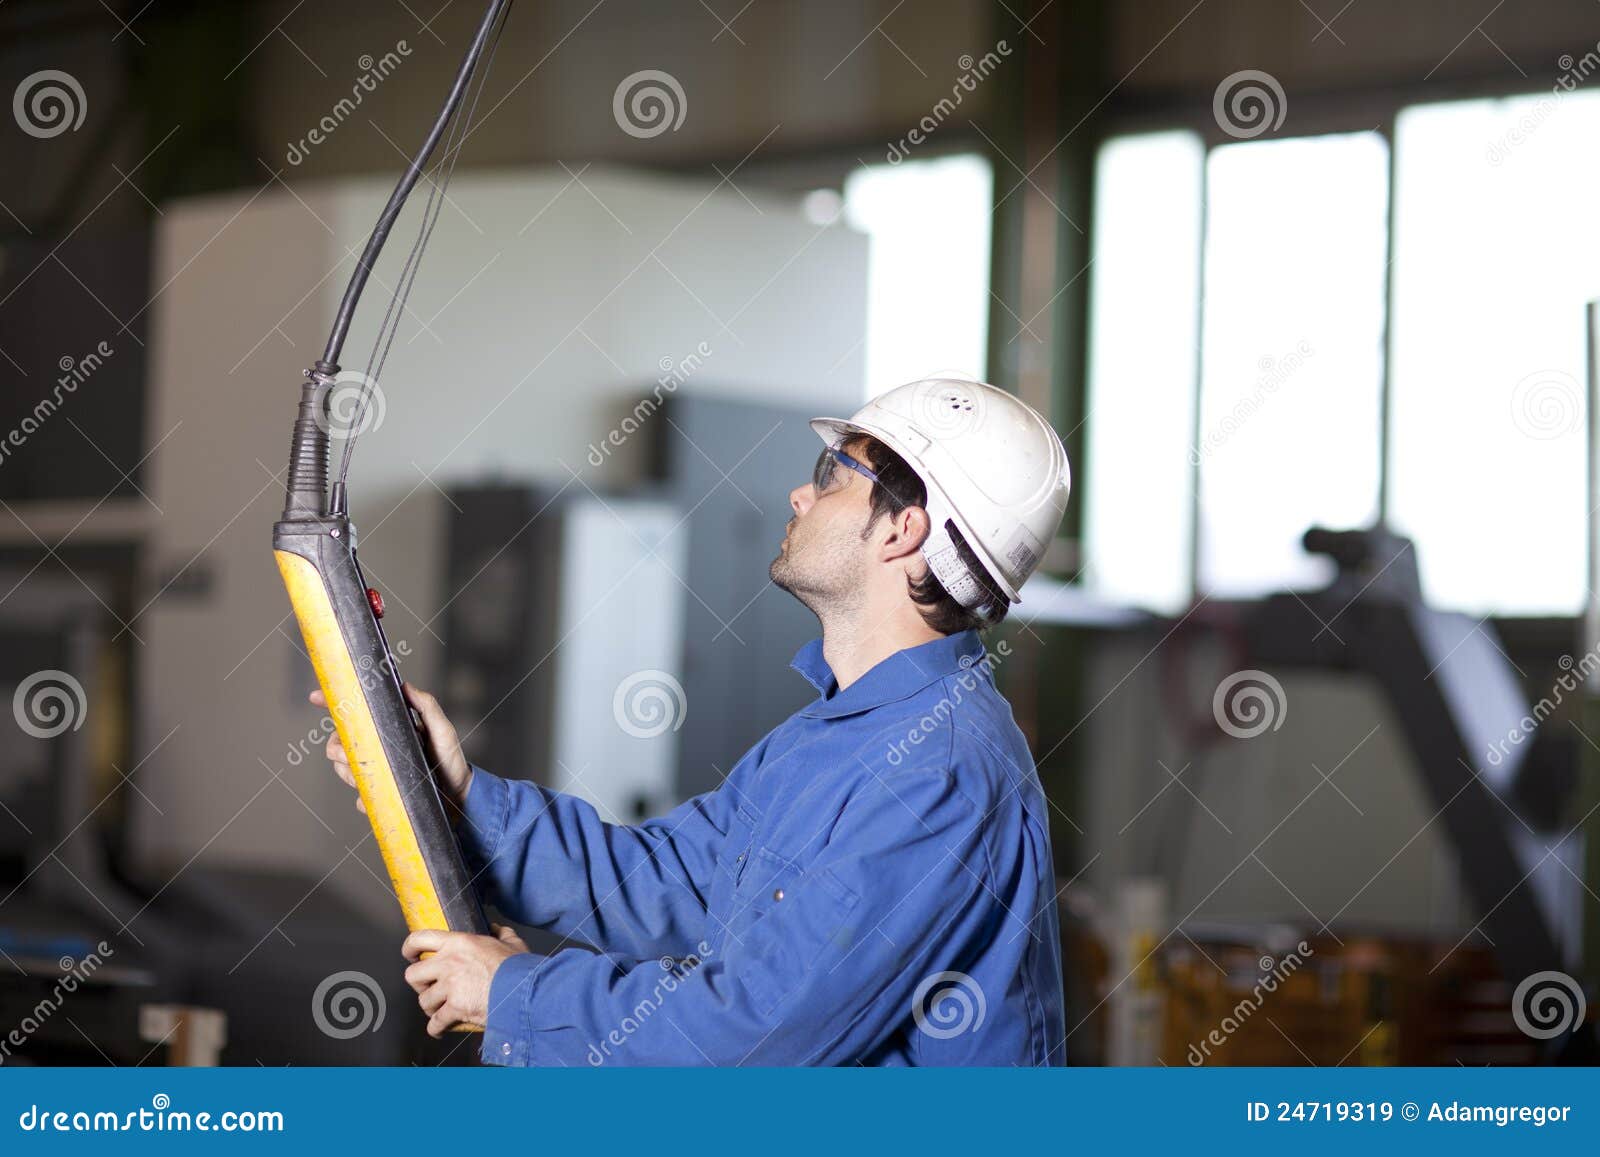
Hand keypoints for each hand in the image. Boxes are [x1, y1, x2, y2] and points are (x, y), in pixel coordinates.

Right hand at [309, 682, 472, 812]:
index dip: (330, 704)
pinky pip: (360, 798)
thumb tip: (405, 685)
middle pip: (337, 743)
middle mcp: (376, 748)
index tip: (316, 698)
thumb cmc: (450, 759)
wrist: (458, 795)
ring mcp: (374, 772)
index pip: (352, 714)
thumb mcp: (442, 730)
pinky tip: (383, 795)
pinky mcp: (378, 795)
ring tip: (374, 774)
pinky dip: (367, 798)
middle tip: (351, 753)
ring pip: (342, 769)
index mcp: (386, 728)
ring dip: (350, 773)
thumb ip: (427, 706)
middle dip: (337, 748)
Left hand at [402, 924, 530, 1036]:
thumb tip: (497, 928)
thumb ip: (501, 933)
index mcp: (459, 943)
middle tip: (429, 987)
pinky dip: (436, 1029)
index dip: (409, 947)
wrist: (525, 991)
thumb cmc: (519, 968)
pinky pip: (435, 1022)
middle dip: (419, 983)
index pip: (421, 938)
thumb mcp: (512, 943)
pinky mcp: (454, 1008)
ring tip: (439, 1009)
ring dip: (430, 1007)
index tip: (409, 954)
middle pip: (413, 974)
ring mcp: (450, 986)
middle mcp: (449, 963)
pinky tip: (440, 1029)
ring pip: (423, 1000)